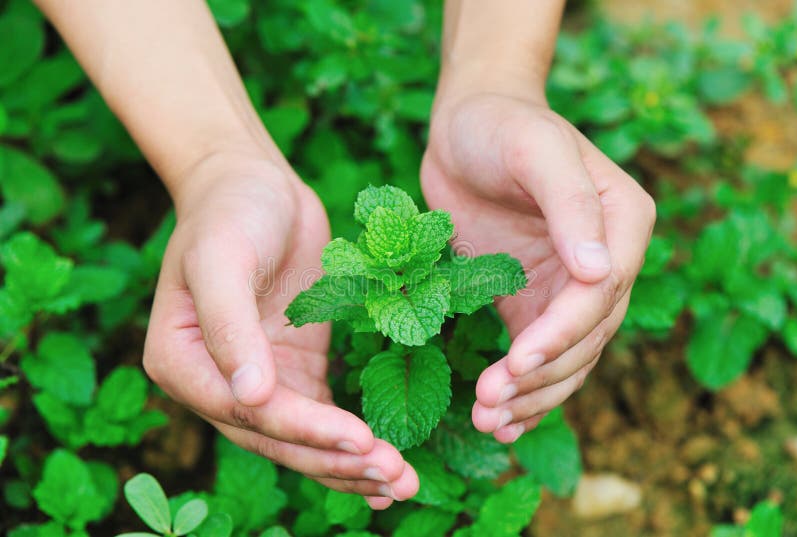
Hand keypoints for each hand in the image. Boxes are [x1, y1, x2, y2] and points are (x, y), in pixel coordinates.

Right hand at [143, 152, 417, 508]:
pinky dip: (348, 442)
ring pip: (302, 439)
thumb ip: (230, 327)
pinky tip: (383, 466)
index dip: (305, 431)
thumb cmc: (229, 212)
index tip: (360, 439)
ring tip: (403, 485)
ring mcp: (259, 379)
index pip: (249, 412)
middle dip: (336, 460)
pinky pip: (321, 414)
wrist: (254, 185)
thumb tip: (250, 397)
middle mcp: (217, 382)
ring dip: (349, 464)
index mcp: (183, 362)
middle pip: (279, 438)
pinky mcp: (294, 367)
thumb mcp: (221, 259)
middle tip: (398, 477)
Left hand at [422, 93, 654, 442]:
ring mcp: (567, 285)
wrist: (465, 127)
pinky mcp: (529, 299)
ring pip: (565, 358)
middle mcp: (605, 261)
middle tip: (490, 406)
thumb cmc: (502, 125)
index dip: (561, 335)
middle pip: (585, 338)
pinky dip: (523, 389)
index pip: (600, 295)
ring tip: (490, 420)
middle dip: (540, 377)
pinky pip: (535, 353)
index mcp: (622, 223)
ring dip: (531, 395)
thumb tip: (600, 274)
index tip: (518, 363)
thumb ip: (569, 204)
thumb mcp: (535, 149)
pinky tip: (502, 420)